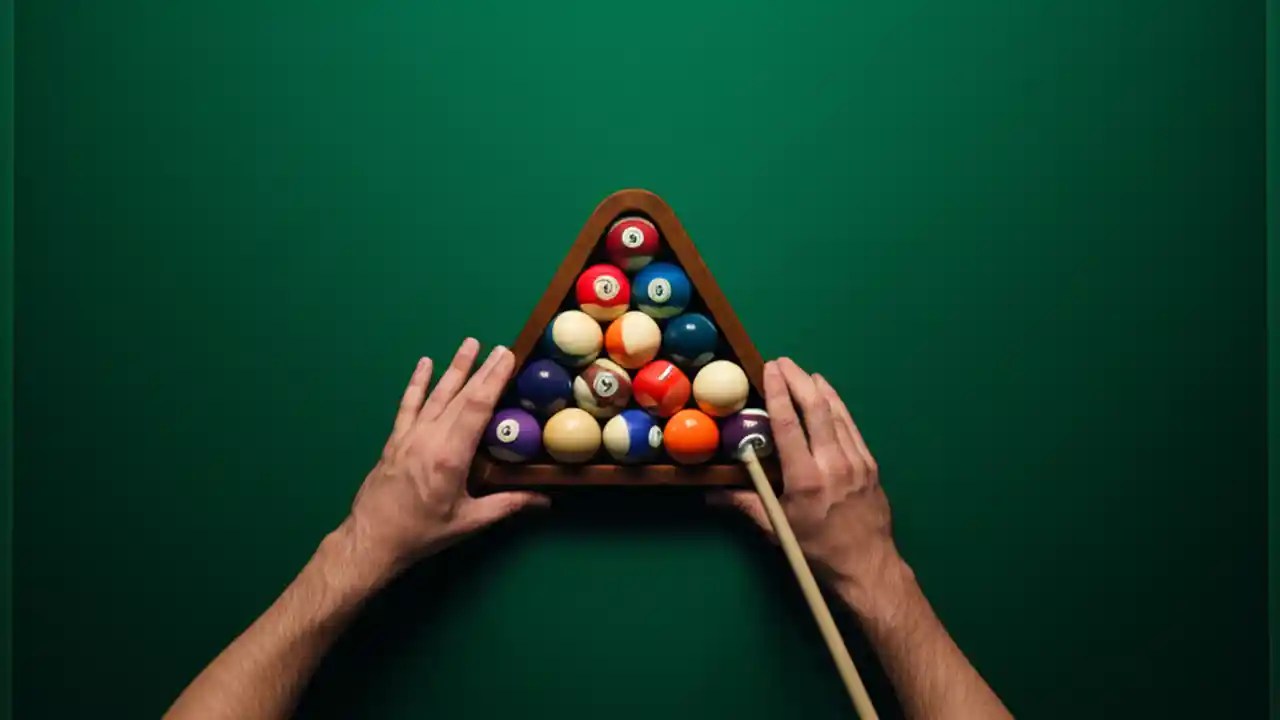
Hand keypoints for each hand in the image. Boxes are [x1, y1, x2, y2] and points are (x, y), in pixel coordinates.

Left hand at [337, 339, 549, 580]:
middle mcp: (429, 438)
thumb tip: (545, 500)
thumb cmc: (422, 533)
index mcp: (450, 456)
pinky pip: (408, 405)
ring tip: (469, 343)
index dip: (493, 380)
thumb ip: (508, 505)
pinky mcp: (395, 440)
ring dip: (454, 368)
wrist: (372, 540)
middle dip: (483, 369)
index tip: (507, 357)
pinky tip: (424, 364)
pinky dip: (417, 383)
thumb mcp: (469, 521)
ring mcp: (409, 436)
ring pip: (436, 395)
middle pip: (461, 396)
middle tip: (501, 347)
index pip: (477, 408)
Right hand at [711, 358, 902, 601]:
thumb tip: (710, 493)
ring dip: (820, 389)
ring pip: (837, 414)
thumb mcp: (777, 529)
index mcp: (806, 479)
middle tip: (783, 362)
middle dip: (799, 380)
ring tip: (803, 372)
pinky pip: (851, 427)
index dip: (779, 393)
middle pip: (817, 410)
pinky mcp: (870, 464)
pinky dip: (838, 407)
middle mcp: (833, 464)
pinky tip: (829, 397)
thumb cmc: (817, 550)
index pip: (789, 425)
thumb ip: (745, 504)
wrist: (868, 567)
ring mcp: (856, 462)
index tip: (769, 369)